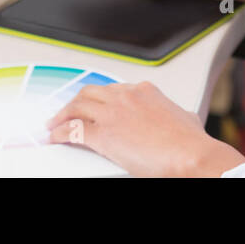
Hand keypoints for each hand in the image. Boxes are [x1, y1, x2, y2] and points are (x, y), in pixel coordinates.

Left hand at [45, 81, 244, 176]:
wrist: (189, 154)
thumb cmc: (190, 142)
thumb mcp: (186, 117)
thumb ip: (176, 114)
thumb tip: (180, 118)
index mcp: (145, 90)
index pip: (113, 89)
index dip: (99, 97)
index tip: (93, 104)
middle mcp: (126, 96)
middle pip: (90, 92)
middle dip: (76, 101)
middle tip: (68, 111)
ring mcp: (113, 113)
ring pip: (77, 106)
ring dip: (62, 115)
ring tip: (54, 123)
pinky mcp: (104, 134)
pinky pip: (74, 130)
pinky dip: (60, 133)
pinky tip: (55, 137)